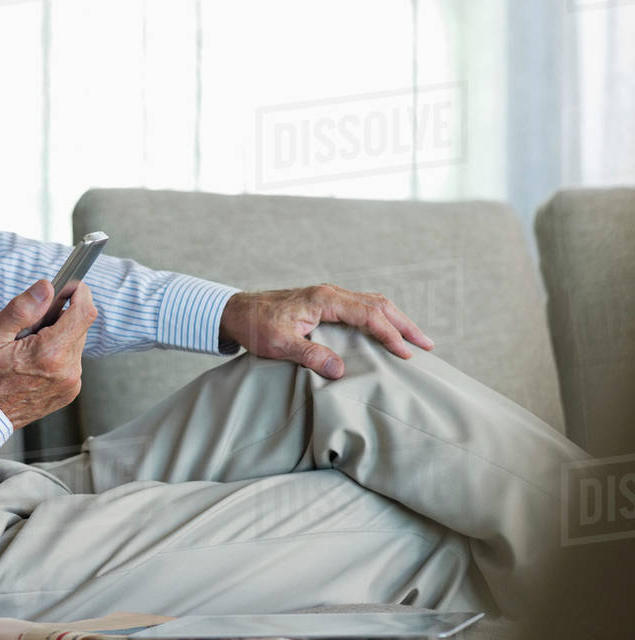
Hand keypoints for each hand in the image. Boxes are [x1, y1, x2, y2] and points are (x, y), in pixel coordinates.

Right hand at [0, 280, 96, 428]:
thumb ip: (21, 309)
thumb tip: (46, 288)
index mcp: (49, 354)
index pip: (84, 313)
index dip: (79, 293)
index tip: (69, 286)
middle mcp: (66, 371)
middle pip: (80, 326)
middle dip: (60, 316)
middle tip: (29, 324)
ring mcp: (69, 385)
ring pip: (75, 343)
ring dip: (57, 335)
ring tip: (27, 346)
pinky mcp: (68, 393)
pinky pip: (70, 361)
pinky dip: (56, 354)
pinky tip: (32, 361)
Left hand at [219, 284, 433, 378]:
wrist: (236, 311)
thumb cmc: (255, 326)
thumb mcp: (279, 344)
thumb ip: (309, 355)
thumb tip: (340, 371)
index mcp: (324, 299)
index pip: (368, 315)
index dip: (390, 334)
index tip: (406, 353)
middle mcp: (330, 293)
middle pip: (377, 304)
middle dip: (404, 324)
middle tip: (428, 345)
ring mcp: (328, 297)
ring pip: (371, 303)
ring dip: (394, 320)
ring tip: (414, 339)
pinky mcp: (324, 304)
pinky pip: (360, 307)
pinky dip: (379, 318)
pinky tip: (385, 332)